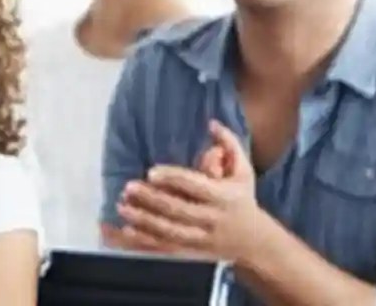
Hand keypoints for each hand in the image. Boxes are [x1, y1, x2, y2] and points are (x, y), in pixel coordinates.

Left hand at [116, 120, 263, 263]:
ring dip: (142, 219)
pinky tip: (126, 231)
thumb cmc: (243, 199)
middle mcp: (212, 218)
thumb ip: (230, 144)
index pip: (195, 186)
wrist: (252, 240)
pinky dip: (143, 240)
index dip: (172, 178)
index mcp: (224, 196)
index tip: (151, 172)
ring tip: (123, 206)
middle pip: (177, 209)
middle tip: (129, 187)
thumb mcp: (243, 170)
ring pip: (167, 230)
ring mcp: (200, 238)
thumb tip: (212, 123)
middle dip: (151, 199)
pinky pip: (162, 248)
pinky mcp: (190, 252)